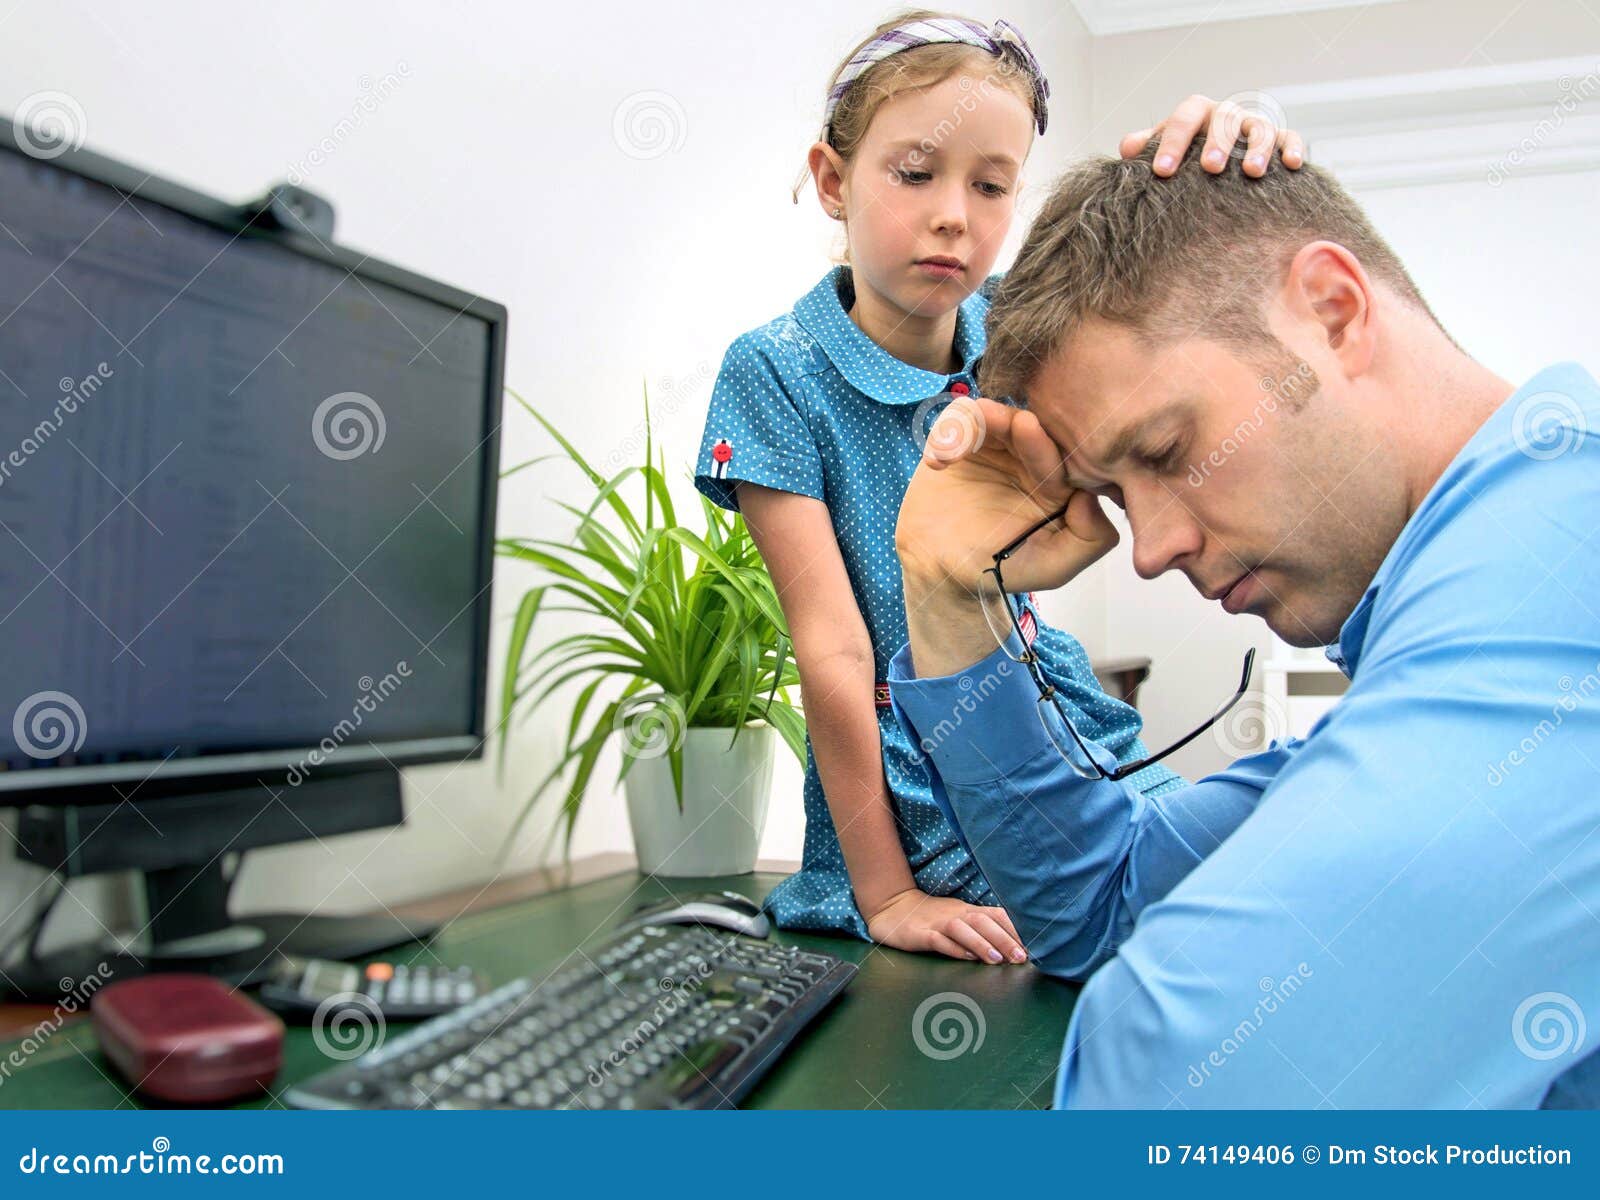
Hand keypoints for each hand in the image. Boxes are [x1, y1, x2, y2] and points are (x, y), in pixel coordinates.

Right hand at [865, 888, 1026, 963]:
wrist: (893, 909)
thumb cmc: (931, 918)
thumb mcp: (958, 918)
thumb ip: (980, 929)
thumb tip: (1011, 947)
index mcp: (967, 910)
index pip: (996, 915)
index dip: (1014, 929)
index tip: (1032, 946)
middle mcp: (955, 914)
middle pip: (983, 921)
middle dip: (1005, 939)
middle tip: (1021, 957)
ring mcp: (937, 923)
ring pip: (962, 929)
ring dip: (982, 943)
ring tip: (998, 960)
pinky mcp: (920, 934)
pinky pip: (938, 940)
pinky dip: (954, 948)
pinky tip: (966, 957)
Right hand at [896, 395, 1117, 599]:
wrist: (944, 569)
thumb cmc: (999, 568)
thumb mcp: (1052, 567)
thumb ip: (1089, 542)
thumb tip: (1091, 497)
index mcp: (1058, 483)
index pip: (1058, 455)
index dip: (1044, 445)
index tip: (1027, 428)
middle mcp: (1030, 458)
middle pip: (1025, 425)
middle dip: (1012, 423)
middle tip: (1000, 421)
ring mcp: (996, 446)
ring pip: (990, 415)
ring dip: (975, 424)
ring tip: (953, 450)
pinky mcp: (961, 440)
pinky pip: (956, 420)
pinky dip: (946, 433)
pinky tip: (936, 463)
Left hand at [1120, 93, 1305, 177]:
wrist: (1216, 155)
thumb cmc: (1185, 154)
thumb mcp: (1163, 148)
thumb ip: (1145, 147)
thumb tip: (1127, 149)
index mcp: (1195, 113)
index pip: (1182, 120)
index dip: (1172, 143)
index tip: (1163, 170)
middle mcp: (1226, 114)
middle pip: (1224, 121)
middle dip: (1217, 143)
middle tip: (1210, 168)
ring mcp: (1254, 125)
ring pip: (1260, 129)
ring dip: (1258, 149)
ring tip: (1252, 172)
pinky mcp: (1279, 138)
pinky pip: (1289, 137)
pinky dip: (1292, 148)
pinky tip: (1292, 164)